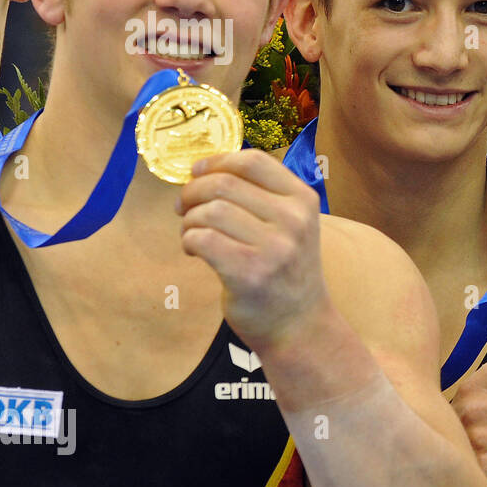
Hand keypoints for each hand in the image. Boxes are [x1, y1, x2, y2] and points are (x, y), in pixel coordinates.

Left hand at [177, 150, 327, 350]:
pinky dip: (188, 241)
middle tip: (183, 207)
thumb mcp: (291, 226)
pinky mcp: (249, 273)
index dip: (217, 161)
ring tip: (192, 233)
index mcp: (303, 200)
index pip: (253, 161)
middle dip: (192, 192)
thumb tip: (203, 170)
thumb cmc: (287, 272)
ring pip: (209, 212)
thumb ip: (261, 196)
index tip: (197, 171)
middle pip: (224, 184)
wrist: (300, 325)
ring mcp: (274, 247)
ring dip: (189, 220)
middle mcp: (293, 220)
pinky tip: (194, 250)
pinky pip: (202, 239)